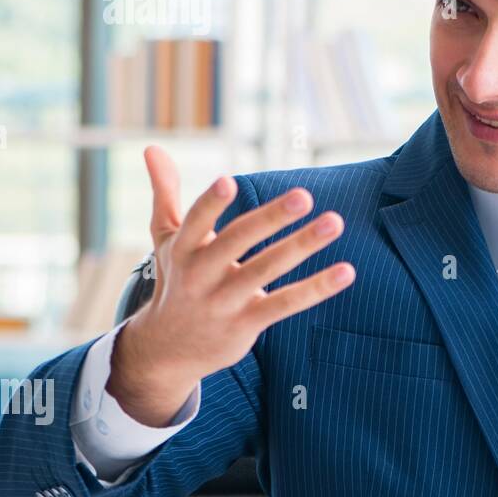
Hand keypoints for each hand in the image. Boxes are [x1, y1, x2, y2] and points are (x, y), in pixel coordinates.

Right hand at [108, 145, 354, 425]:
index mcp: (182, 250)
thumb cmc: (177, 281)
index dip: (210, 203)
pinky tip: (346, 271)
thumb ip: (165, 193)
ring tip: (335, 221)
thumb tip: (151, 146)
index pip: (194, 222)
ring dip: (302, 245)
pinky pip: (285, 304)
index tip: (228, 180)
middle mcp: (201, 275)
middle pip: (237, 242)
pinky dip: (316, 288)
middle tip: (305, 195)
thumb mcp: (166, 240)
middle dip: (271, 218)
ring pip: (266, 270)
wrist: (168, 349)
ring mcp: (224, 301)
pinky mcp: (246, 324)